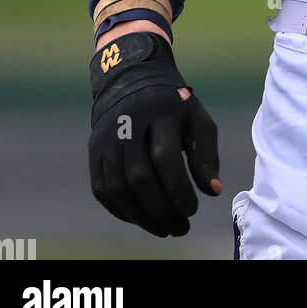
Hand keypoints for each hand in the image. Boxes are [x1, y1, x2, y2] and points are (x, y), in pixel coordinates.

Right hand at [89, 30, 220, 236]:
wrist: (132, 78)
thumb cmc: (174, 106)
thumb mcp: (197, 119)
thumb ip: (206, 155)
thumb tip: (213, 192)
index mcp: (159, 111)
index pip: (165, 157)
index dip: (178, 189)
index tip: (193, 210)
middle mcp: (127, 122)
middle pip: (138, 177)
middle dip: (161, 210)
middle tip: (180, 228)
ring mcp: (105, 137)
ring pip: (118, 188)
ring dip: (141, 217)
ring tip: (164, 229)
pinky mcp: (93, 151)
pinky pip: (102, 190)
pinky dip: (122, 211)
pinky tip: (142, 219)